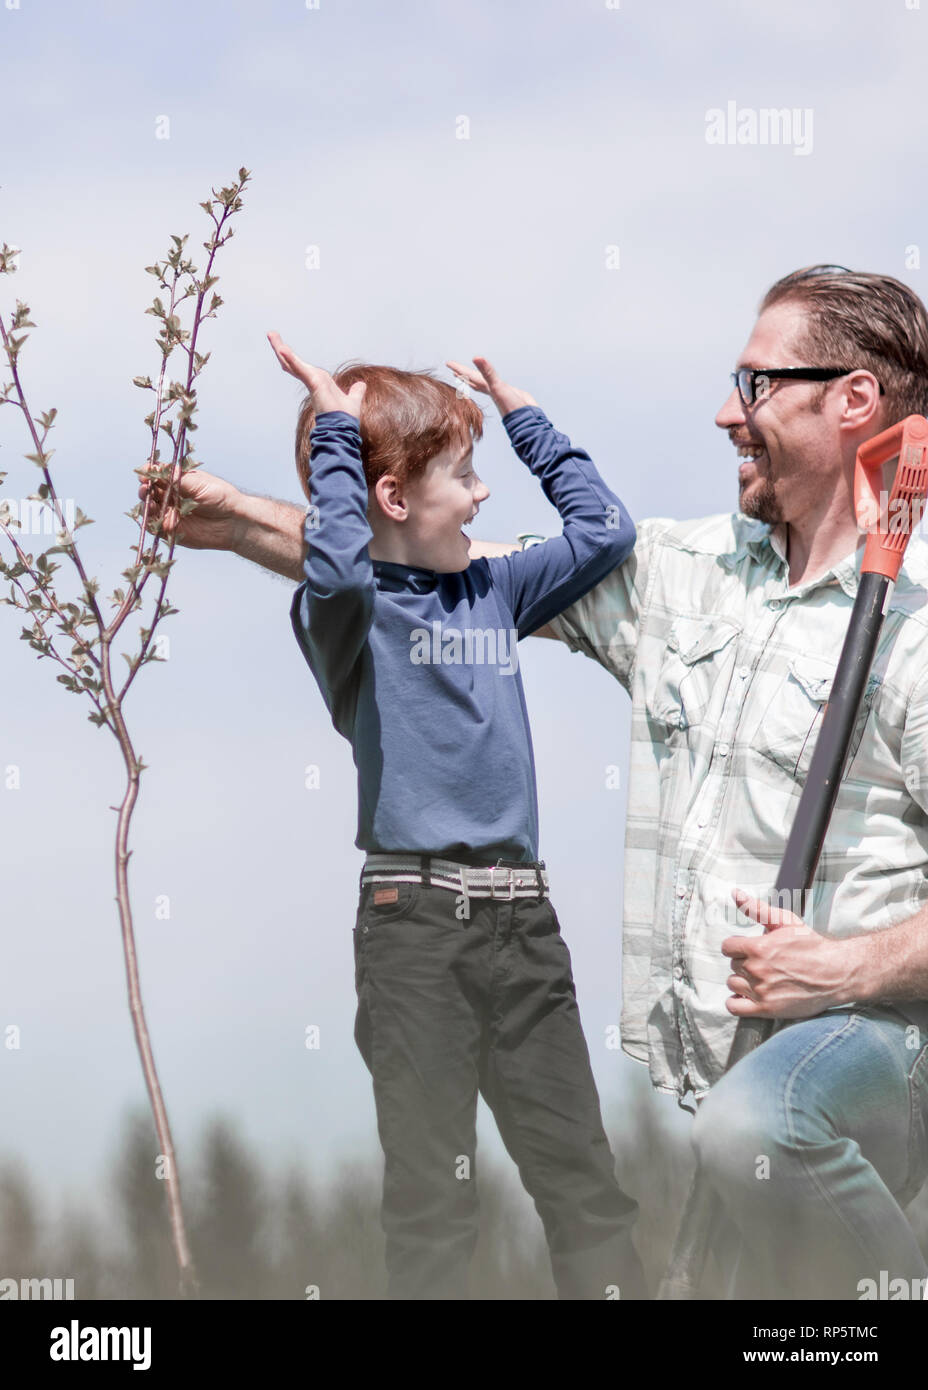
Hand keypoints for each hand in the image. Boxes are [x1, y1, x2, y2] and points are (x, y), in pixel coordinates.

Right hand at [138, 465, 244, 551]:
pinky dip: (148, 519)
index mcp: (177, 481)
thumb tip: (155, 468)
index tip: (146, 471)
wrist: (234, 521)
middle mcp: (170, 496)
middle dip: (145, 487)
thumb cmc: (220, 497)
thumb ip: (176, 478)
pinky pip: (153, 525)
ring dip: (145, 502)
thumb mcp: (198, 483)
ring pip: (149, 507)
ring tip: (148, 498)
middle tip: (146, 486)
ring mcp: (169, 513)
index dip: (149, 472)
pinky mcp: (170, 530)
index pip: (157, 475)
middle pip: (149, 490)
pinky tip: (151, 512)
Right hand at [267, 332, 365, 417]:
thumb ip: (356, 392)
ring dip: (281, 348)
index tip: (282, 348)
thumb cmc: (344, 417)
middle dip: (281, 348)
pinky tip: (282, 349)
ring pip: (292, 362)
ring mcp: (311, 380)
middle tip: (270, 334)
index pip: (302, 367)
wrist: (342, 428)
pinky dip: (292, 359)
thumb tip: (361, 386)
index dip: (292, 359)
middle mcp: (312, 380)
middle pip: (293, 362)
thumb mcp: (352, 399)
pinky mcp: (313, 382)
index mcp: (318, 382)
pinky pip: (300, 368)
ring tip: (270, 334)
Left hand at [445, 356, 537, 417]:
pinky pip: (495, 388)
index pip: (469, 376)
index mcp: (486, 388)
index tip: (448, 363)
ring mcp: (499, 393)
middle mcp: (490, 391)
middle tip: (455, 371)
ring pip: (483, 386)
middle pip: (473, 382)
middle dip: (465, 376)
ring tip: (470, 378)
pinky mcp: (509, 395)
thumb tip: (476, 357)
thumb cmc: (510, 406)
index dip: (459, 369)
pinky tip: (494, 387)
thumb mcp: (496, 386)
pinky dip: (492, 385)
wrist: (527, 420)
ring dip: (476, 381)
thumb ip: (487, 372)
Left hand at [722, 888, 859, 1018]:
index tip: (750, 950)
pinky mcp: (766, 1009)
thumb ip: (757, 909)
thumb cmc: (812, 945)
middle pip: (733, 965)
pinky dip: (737, 1002)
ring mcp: (760, 991)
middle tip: (764, 964)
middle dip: (745, 963)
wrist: (836, 973)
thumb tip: (735, 893)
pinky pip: (734, 1007)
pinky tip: (748, 996)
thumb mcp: (786, 921)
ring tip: (760, 979)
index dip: (738, 947)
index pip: (728, 947)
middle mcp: (756, 969)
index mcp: (758, 947)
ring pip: (733, 984)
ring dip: (742, 981)